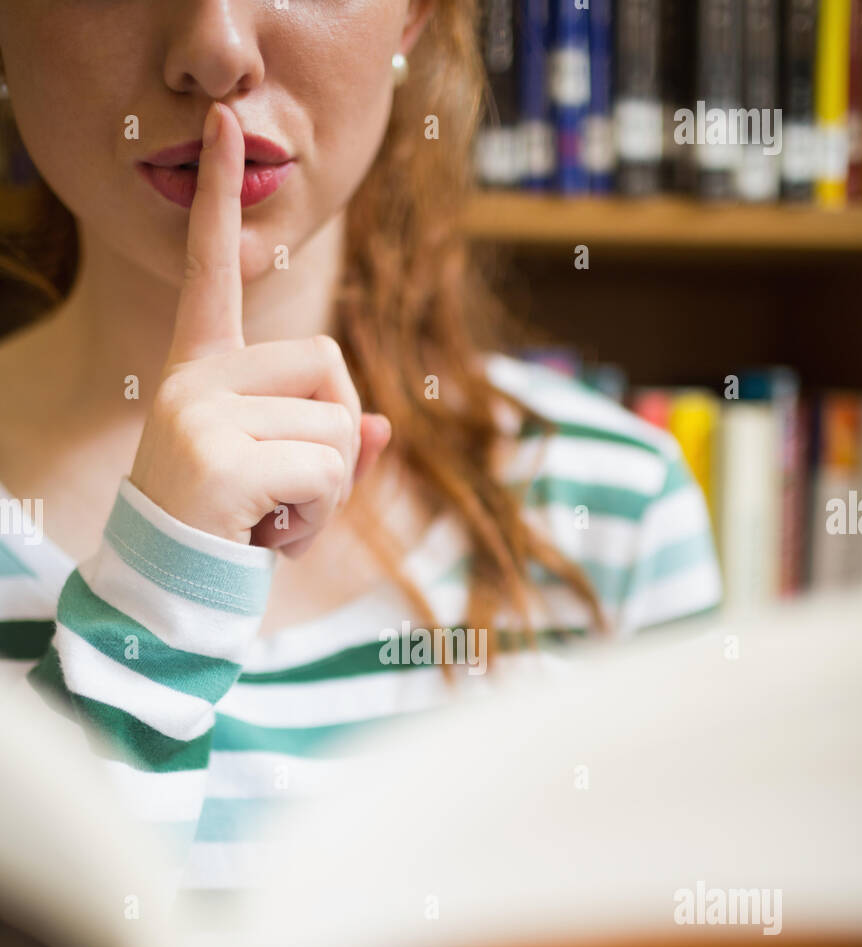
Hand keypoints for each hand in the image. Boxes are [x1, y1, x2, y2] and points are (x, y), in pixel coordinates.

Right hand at [130, 99, 390, 551]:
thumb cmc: (229, 532)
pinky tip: (271, 532)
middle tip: (290, 487)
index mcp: (200, 369)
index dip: (217, 199)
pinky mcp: (221, 457)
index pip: (211, 271)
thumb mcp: (282, 480)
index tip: (224, 126)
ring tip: (274, 515)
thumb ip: (331, 445)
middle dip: (336, 433)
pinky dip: (322, 513)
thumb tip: (381, 430)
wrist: (168, 594)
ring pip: (337, 426)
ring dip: (331, 487)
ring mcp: (202, 412)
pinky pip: (327, 469)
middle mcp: (194, 377)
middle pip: (329, 364)